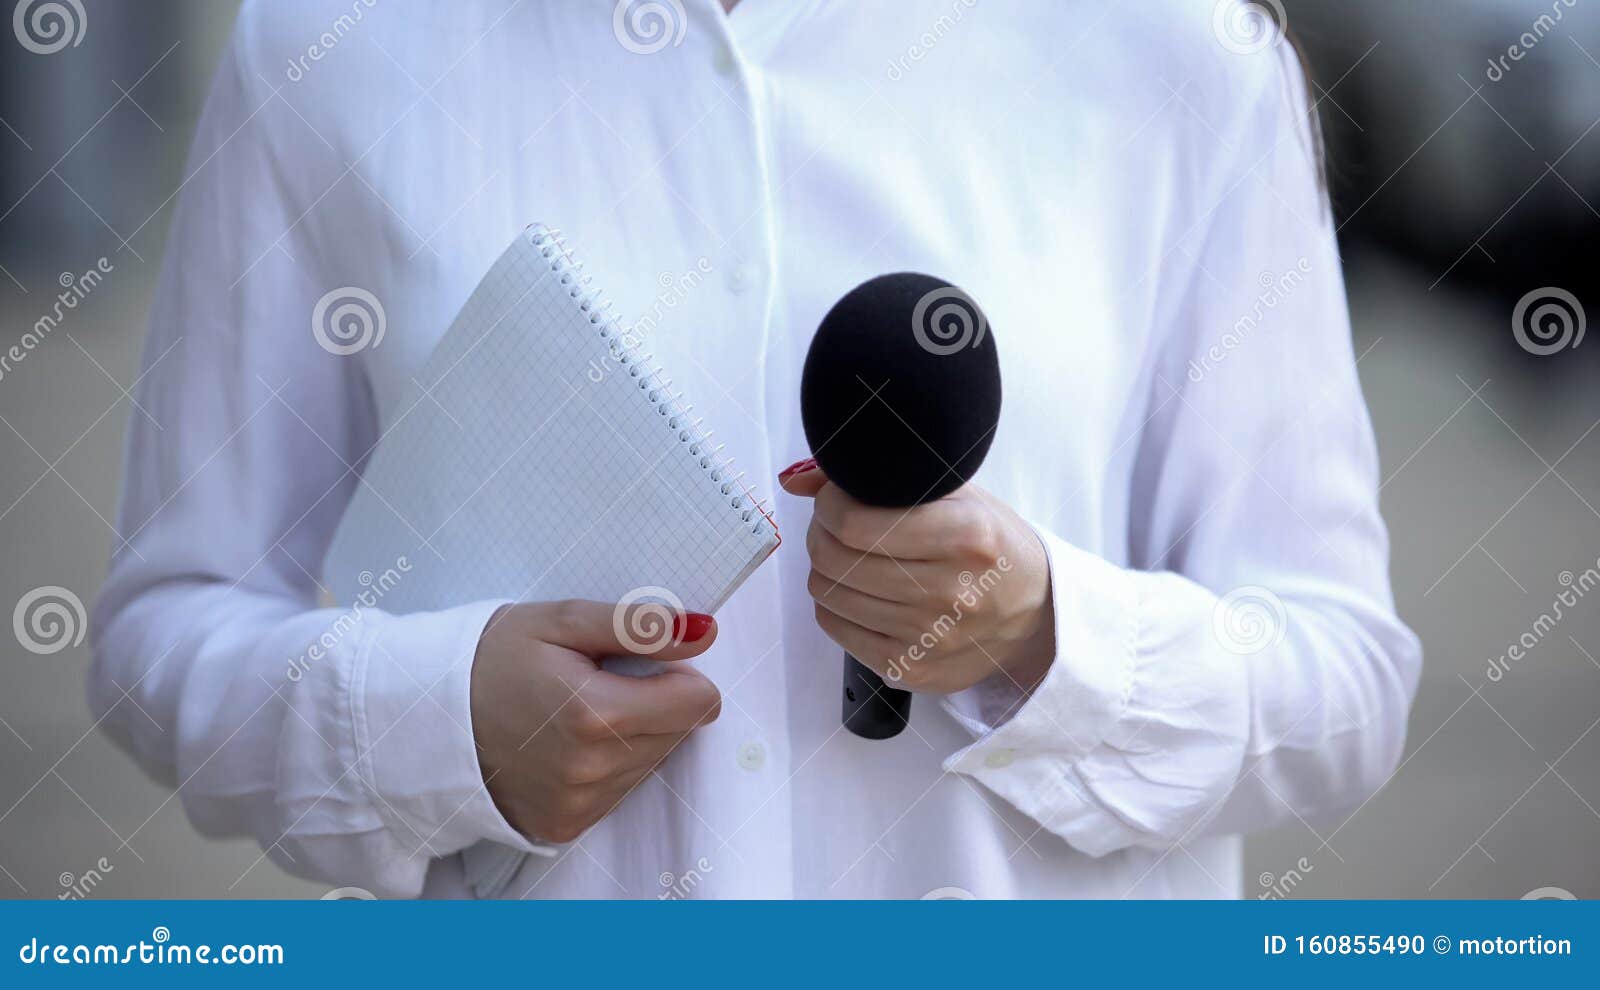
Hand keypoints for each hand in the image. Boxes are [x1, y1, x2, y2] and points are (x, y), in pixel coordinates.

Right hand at [471, 599, 720, 842]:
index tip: (635, 662)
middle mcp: (593, 771)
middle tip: (597, 682)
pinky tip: (566, 743)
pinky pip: (621, 790)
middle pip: (680, 733)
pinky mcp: (565, 826)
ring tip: (576, 711)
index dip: (677, 672)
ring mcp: (578, 805)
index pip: (700, 702)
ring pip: (654, 762)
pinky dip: (608, 764)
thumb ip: (639, 626)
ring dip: (632, 734)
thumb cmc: (492, 657)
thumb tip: (706, 631)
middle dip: (655, 702)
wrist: (425, 715)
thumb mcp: (562, 620)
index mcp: (596, 715)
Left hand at [779, 458, 1054, 695]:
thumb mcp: (956, 494)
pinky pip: (835, 629)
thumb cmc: (992, 546)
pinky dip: (836, 605)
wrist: (1036, 615)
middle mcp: (950, 593)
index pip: (854, 523)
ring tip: (853, 557)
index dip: (829, 504)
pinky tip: (862, 591)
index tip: (836, 498)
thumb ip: (879, 477)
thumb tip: (796, 479)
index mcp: (968, 538)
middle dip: (821, 532)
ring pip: (826, 594)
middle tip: (837, 525)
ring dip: (827, 568)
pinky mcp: (909, 670)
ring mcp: (928, 639)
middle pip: (834, 559)